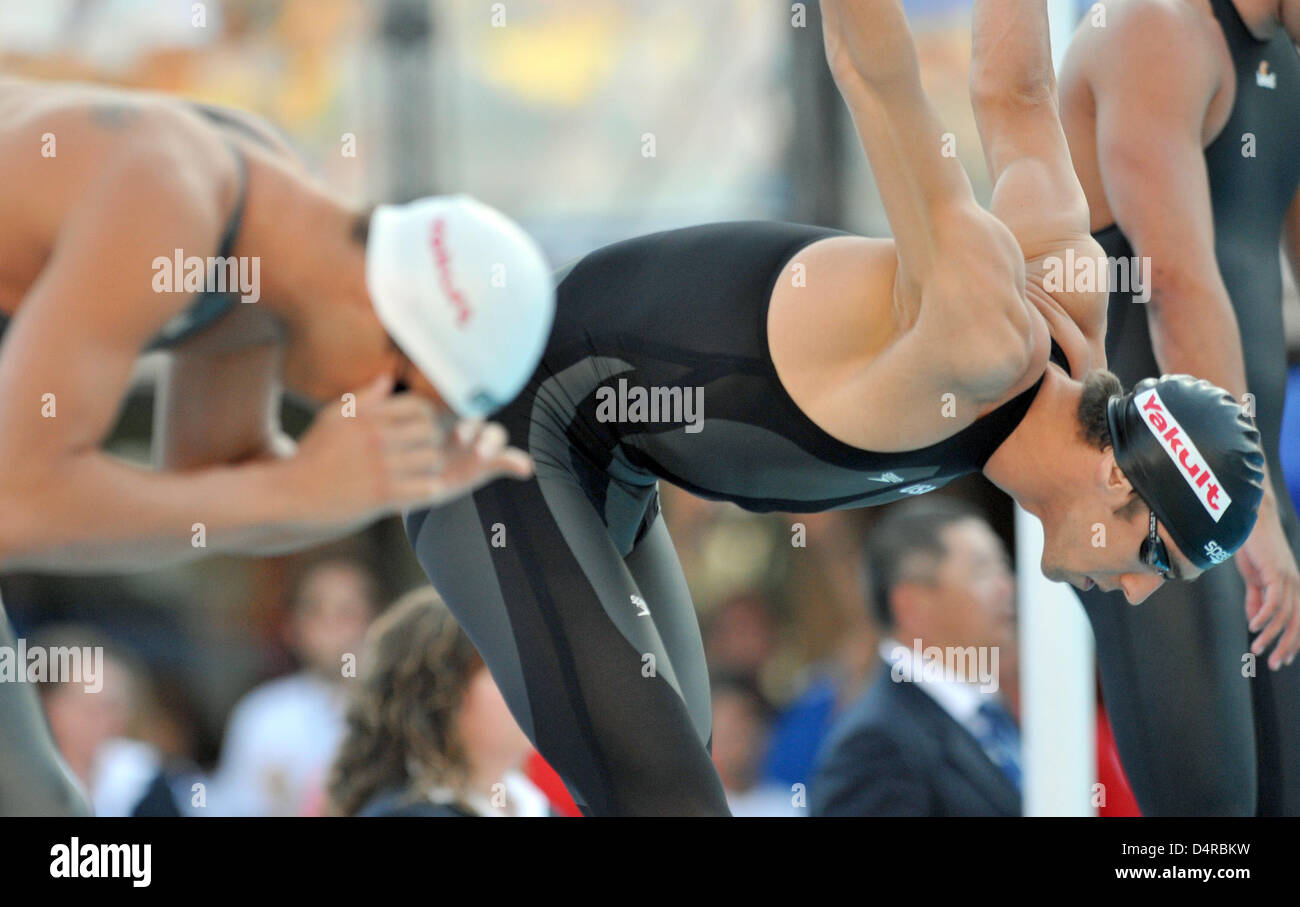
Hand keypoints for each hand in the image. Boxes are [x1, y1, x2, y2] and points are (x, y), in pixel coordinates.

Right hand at [285, 374, 531, 527]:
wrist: (286, 496)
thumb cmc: (312, 456)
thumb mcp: (334, 418)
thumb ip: (365, 397)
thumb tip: (389, 377)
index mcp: (368, 416)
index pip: (421, 405)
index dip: (433, 415)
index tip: (432, 426)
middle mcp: (377, 438)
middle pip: (434, 431)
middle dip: (439, 440)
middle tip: (437, 449)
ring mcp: (381, 467)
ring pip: (434, 459)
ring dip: (435, 466)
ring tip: (426, 469)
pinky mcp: (382, 496)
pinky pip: (427, 487)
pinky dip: (430, 488)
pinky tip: (420, 489)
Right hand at [1236, 493, 1299, 669]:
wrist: (1251, 518)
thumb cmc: (1253, 546)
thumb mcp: (1254, 577)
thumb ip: (1256, 597)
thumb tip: (1256, 620)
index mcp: (1293, 587)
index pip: (1298, 621)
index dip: (1292, 642)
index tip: (1282, 660)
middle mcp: (1296, 585)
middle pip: (1297, 623)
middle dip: (1286, 646)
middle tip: (1275, 664)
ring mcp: (1288, 578)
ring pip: (1285, 616)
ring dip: (1271, 636)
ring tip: (1258, 649)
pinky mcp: (1276, 572)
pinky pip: (1274, 601)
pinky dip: (1264, 617)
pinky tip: (1254, 627)